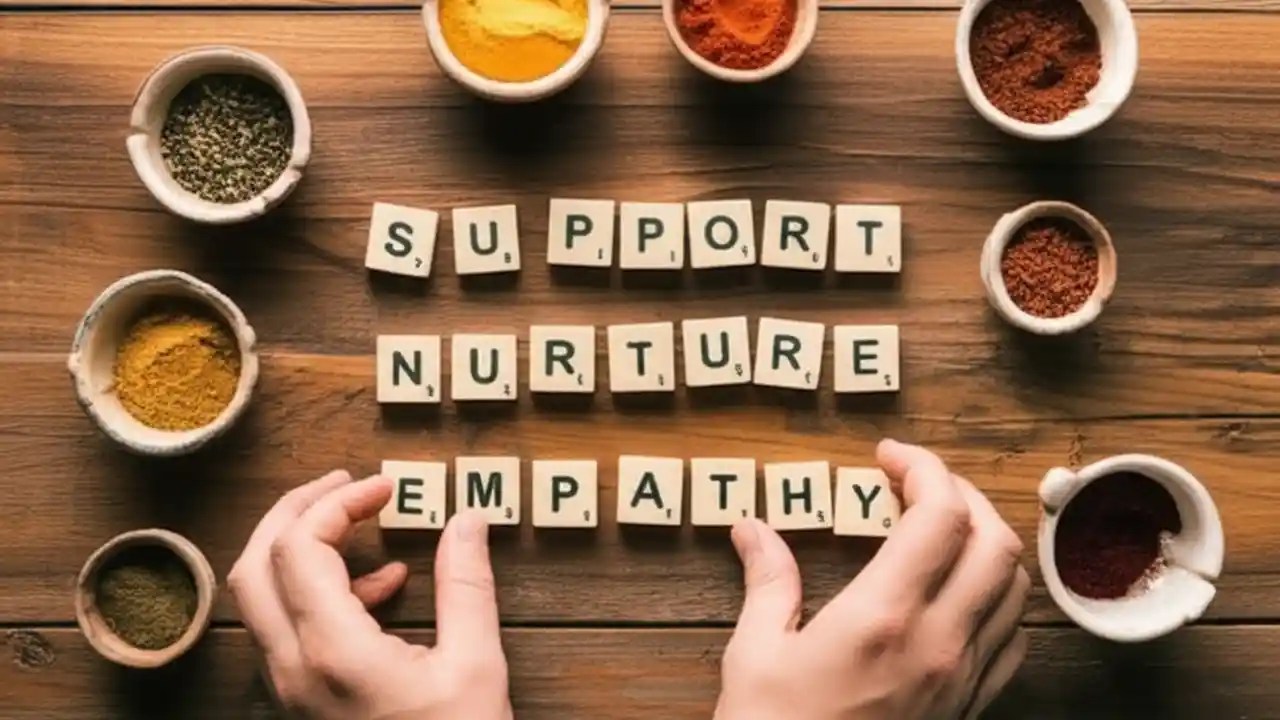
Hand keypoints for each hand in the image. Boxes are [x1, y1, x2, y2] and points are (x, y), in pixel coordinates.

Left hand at [228, 472, 512, 719]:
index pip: (299, 546)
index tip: (384, 487)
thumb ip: (467, 585)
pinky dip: (319, 591)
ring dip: (303, 550)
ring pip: (262, 598)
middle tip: (346, 485)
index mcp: (332, 652)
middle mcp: (293, 669)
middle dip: (296, 510)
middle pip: (255, 563)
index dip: (337, 502)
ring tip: (365, 528)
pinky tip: (383, 587)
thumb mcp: (475, 667)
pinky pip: (287, 630)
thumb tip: (468, 519)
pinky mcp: (301, 703)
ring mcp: (290, 690)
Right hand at [716, 440, 1029, 719]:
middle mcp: (937, 644)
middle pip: (994, 540)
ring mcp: (960, 680)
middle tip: (914, 485)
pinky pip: (1012, 640)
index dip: (922, 467)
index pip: (939, 515)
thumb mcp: (754, 654)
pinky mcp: (966, 709)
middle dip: (960, 494)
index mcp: (883, 618)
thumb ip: (767, 581)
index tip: (887, 456)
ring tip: (939, 530)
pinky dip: (998, 597)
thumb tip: (752, 528)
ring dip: (986, 541)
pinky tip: (958, 592)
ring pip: (1015, 588)